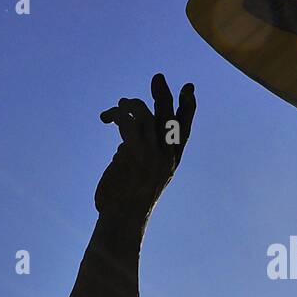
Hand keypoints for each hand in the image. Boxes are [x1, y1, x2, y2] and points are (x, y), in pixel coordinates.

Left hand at [95, 73, 195, 222]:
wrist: (121, 219)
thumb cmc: (125, 203)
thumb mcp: (138, 177)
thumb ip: (138, 157)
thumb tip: (124, 141)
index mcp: (171, 161)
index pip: (185, 129)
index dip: (188, 107)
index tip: (189, 88)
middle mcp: (166, 156)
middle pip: (169, 116)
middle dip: (163, 94)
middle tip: (157, 77)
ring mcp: (152, 153)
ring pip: (145, 115)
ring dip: (130, 106)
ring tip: (118, 105)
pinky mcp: (134, 152)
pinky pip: (127, 123)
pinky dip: (117, 116)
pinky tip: (107, 118)